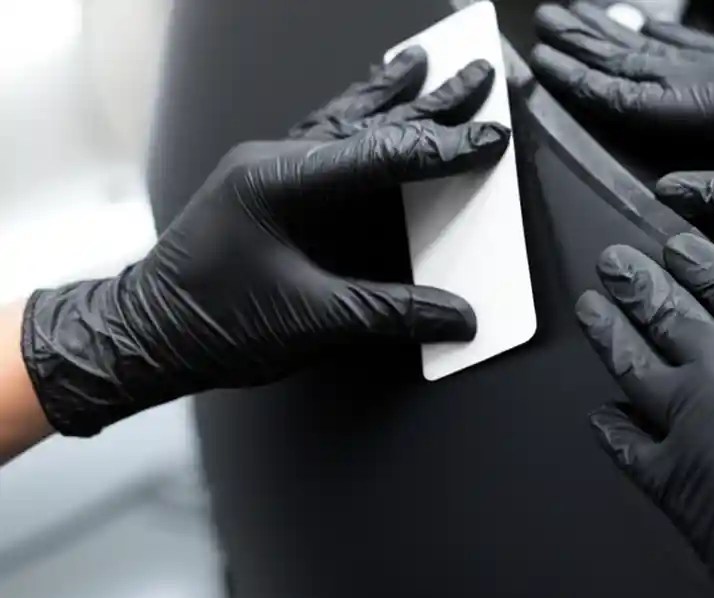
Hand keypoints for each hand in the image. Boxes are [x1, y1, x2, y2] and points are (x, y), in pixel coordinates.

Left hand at [22, 47, 509, 436]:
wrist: (145, 337)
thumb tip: (456, 315)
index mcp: (281, 183)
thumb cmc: (210, 326)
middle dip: (429, 103)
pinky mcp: (264, 188)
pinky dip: (353, 118)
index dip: (444, 148)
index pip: (381, 155)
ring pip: (341, 120)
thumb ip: (390, 313)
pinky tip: (366, 104)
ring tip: (421, 66)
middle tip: (476, 77)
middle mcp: (273, 164)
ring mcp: (266, 171)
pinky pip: (320, 138)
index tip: (489, 138)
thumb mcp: (311, 321)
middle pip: (367, 123)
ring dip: (388, 96)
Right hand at [532, 3, 713, 224]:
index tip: (542, 63)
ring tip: (587, 19)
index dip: (584, 81)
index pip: (635, 93)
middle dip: (590, 45)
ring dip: (622, 36)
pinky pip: (704, 52)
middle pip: (643, 57)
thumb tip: (664, 197)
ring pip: (669, 48)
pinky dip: (670, 40)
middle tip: (547, 24)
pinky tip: (661, 36)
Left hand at [574, 234, 713, 597]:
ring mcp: (695, 431)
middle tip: (612, 263)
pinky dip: (610, 426)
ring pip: (634, 367)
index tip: (673, 245)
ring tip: (592, 311)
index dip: (695, 258)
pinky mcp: (678, 490)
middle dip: (636, 283)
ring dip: (609, 335)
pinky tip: (602, 415)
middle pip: (667, 313)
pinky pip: (626, 448)